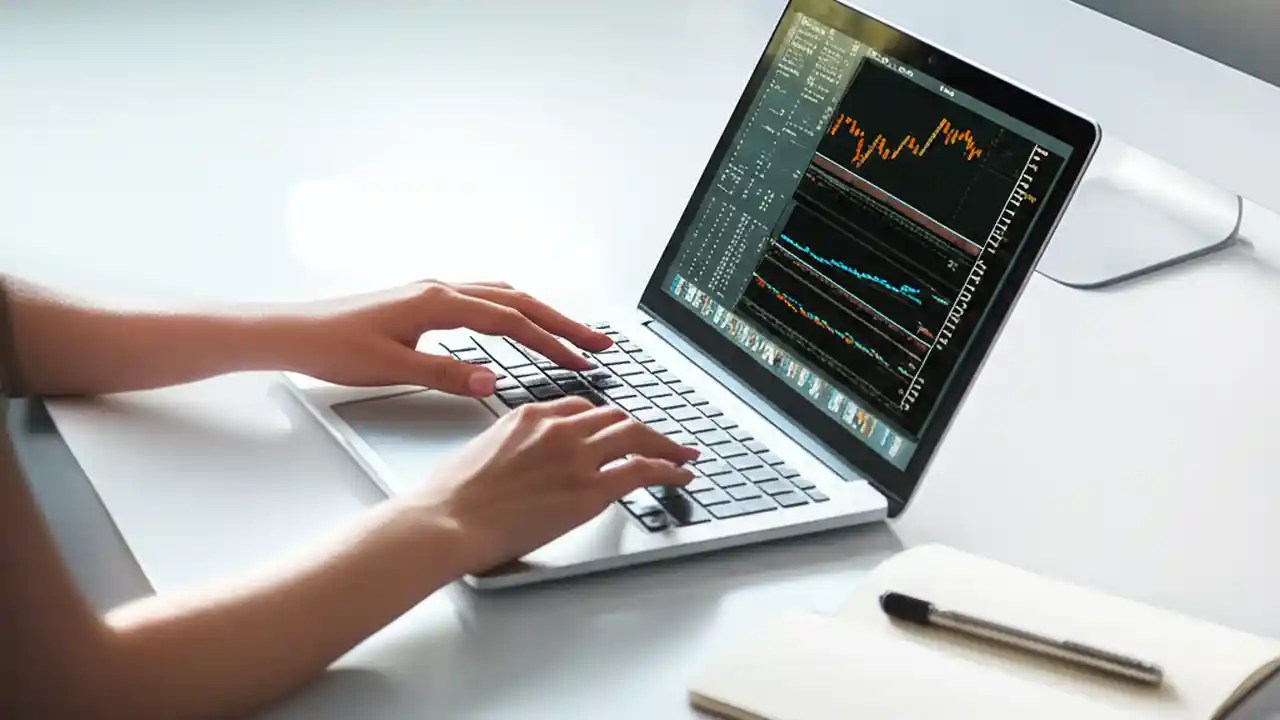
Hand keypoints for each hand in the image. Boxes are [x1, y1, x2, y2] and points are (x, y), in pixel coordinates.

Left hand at [278, 281, 611, 395]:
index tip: (583, 361)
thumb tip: (494, 380)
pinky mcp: (423, 301)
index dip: (551, 342)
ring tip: (570, 333)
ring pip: (502, 295)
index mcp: (437, 302)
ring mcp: (432, 291)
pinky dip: (513, 310)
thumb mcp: (391, 370)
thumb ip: (445, 374)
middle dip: (562, 322)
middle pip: (518, 299)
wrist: (292, 332)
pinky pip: (483, 298)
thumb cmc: (333, 349)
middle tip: (599, 342)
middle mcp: (440, 289)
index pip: (511, 322)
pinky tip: (517, 323)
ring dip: (540, 313)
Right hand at [406, 396, 699, 573]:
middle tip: (660, 440)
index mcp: (529, 415)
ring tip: (682, 455)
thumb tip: (523, 462)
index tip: (616, 430)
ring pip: (636, 436)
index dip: (605, 420)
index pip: (580, 408)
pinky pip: (641, 470)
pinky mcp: (589, 490)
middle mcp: (558, 428)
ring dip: (665, 445)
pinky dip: (669, 470)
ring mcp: (576, 457)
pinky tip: (680, 475)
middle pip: (614, 417)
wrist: (447, 519)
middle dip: (641, 429)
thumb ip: (513, 447)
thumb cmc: (451, 497)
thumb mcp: (482, 451)